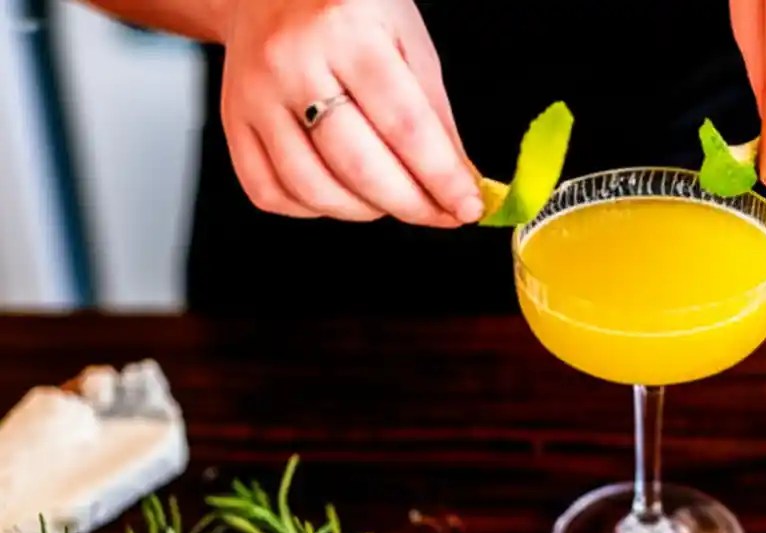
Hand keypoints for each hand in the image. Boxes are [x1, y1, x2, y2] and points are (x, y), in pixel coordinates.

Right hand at [217, 0, 482, 225]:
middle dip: (410, 204)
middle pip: (357, 165)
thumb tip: (460, 184)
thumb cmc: (348, 12)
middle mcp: (292, 62)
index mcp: (347, 31)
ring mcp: (254, 96)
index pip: (404, 124)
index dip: (441, 177)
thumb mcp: (406, 40)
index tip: (467, 207)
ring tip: (393, 199)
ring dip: (367, 211)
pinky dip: (317, 209)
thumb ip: (435, 115)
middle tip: (440, 214)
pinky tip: (343, 193)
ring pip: (313, 188)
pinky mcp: (232, 123)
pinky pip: (271, 193)